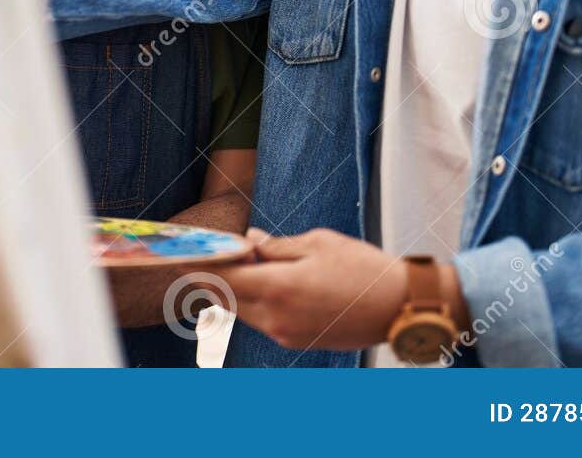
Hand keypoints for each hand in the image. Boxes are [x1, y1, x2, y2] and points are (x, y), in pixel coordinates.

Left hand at [217, 227, 409, 351]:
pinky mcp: (296, 341)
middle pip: (226, 297)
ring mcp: (285, 333)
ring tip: (232, 262)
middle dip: (210, 275)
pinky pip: (261, 319)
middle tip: (198, 254)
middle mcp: (276, 316)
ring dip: (232, 288)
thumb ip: (276, 246)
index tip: (182, 252)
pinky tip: (257, 281)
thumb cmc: (364, 269)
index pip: (223, 276)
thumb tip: (249, 241)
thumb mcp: (317, 243)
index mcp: (279, 287)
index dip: (200, 263)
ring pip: (242, 309)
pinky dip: (251, 300)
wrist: (400, 307)